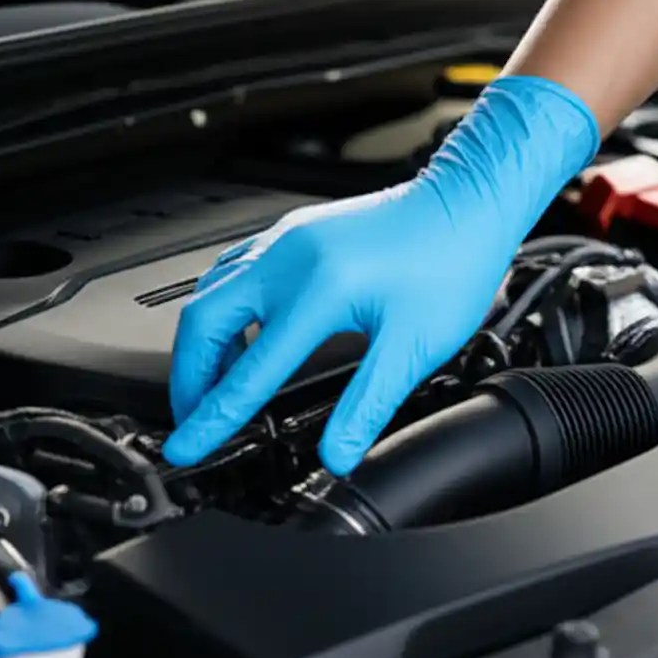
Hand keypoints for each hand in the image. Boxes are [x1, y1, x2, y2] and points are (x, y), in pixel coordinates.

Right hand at [163, 77, 598, 473]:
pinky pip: (233, 270)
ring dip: (203, 343)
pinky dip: (222, 309)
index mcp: (317, 291)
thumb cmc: (452, 262)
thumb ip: (367, 405)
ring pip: (211, 292)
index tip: (188, 447)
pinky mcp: (294, 232)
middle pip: (203, 323)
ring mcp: (286, 240)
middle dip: (190, 378)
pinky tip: (239, 331)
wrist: (469, 203)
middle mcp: (289, 259)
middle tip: (194, 418)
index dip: (213, 418)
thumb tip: (337, 455)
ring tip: (213, 384)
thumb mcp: (414, 347)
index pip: (249, 372)